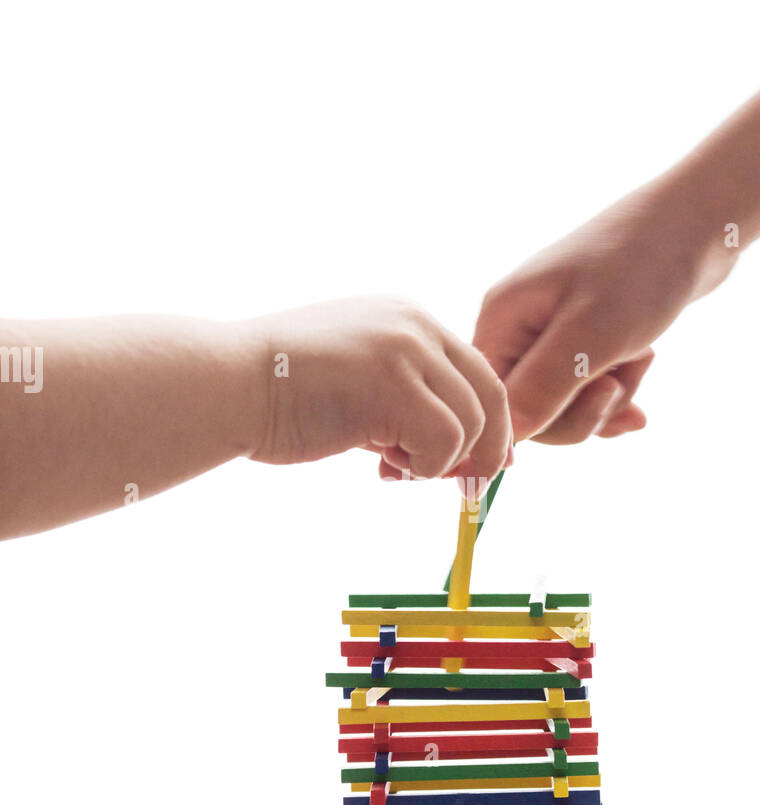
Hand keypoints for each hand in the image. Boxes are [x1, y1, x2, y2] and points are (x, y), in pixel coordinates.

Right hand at [248, 296, 512, 482]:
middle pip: (489, 393)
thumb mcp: (356, 382)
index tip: (484, 462)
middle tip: (467, 488)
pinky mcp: (393, 384)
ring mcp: (405, 349)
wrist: (225, 385)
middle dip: (486, 449)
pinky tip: (384, 466)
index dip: (488, 423)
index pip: (475, 371)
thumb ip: (402, 401)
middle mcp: (414, 324)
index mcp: (407, 317)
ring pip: (470, 421)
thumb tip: (452, 449)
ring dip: (441, 460)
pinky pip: (445, 441)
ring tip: (394, 467)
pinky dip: (426, 466)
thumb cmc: (278, 394)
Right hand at [473, 174, 736, 443]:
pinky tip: (642, 368)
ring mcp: (549, 331)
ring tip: (638, 358)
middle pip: (531, 411)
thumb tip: (508, 438)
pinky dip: (618, 387)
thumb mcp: (592, 335)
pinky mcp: (582, 336)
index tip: (594, 401)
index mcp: (502, 319)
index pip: (496, 405)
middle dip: (582, 411)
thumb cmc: (642, 269)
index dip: (540, 423)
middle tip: (617, 383)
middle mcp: (517, 326)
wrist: (698, 220)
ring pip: (565, 404)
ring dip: (609, 397)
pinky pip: (588, 388)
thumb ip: (544, 388)